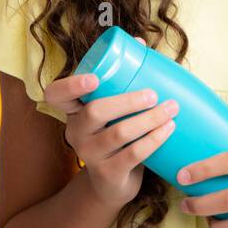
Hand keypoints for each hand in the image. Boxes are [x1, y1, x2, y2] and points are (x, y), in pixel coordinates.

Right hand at [42, 35, 177, 208]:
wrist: (113, 184)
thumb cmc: (116, 136)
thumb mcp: (114, 110)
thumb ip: (122, 77)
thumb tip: (139, 42)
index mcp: (74, 111)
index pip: (55, 95)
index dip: (70, 85)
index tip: (94, 78)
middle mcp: (75, 132)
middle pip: (95, 112)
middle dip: (128, 101)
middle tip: (154, 94)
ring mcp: (89, 155)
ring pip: (119, 133)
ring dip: (149, 119)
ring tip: (171, 109)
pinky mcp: (107, 174)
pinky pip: (132, 154)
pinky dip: (154, 140)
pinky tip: (168, 129)